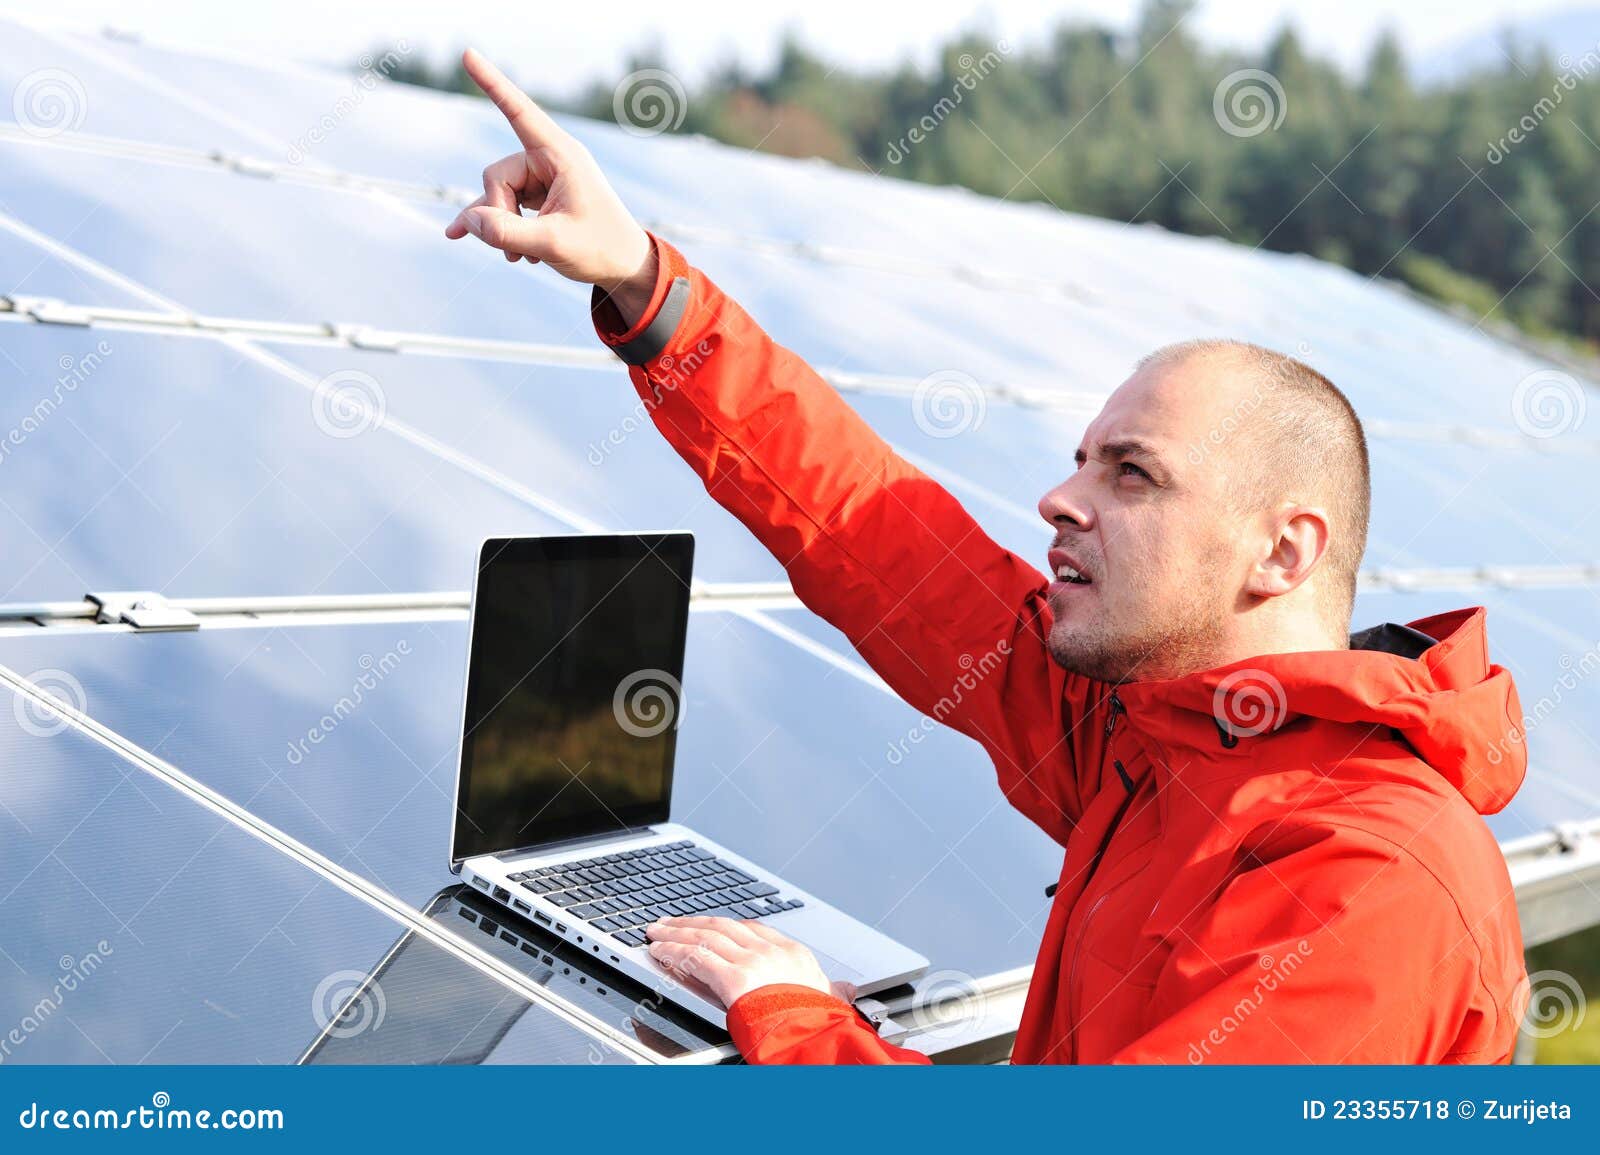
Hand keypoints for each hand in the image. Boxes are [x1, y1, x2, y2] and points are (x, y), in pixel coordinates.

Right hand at [444, 49, 657, 321]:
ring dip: (500, 226)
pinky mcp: (538, 196)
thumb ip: (507, 233)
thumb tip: (468, 221)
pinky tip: (469, 238)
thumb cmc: (601, 250)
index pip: (519, 112)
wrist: (625, 267)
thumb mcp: (552, 245)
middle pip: (496, 175)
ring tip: (517, 258)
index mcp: (561, 156)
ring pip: (496, 192)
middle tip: (517, 250)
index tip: (468, 54)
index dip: (491, 83)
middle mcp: (550, 160)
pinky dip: (496, 227)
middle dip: (498, 212)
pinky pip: (502, 205)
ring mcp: (543, 177)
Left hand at [645, 916, 857, 1008]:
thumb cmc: (820, 1026)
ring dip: (676, 934)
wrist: (817, 1040)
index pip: (750, 928)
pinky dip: (674, 953)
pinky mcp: (735, 979)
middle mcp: (772, 951)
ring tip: (655, 933)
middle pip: (722, 926)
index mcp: (793, 953)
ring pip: (705, 937)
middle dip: (692, 923)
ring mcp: (753, 962)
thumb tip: (845, 989)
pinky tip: (659, 952)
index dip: (722, 926)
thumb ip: (832, 991)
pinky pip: (696, 959)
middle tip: (670, 922)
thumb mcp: (830, 1000)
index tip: (706, 925)